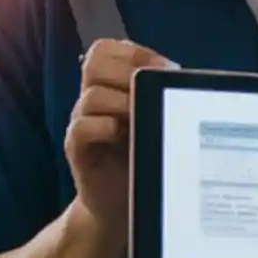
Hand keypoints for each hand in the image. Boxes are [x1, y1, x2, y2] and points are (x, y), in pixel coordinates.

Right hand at [65, 39, 172, 238]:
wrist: (118, 207)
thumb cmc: (141, 160)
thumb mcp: (154, 122)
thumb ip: (160, 97)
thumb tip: (180, 76)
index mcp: (109, 87)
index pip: (107, 49)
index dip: (135, 52)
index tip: (164, 68)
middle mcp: (92, 99)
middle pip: (95, 61)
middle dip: (129, 69)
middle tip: (153, 89)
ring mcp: (81, 122)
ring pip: (92, 94)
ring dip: (122, 100)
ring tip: (142, 115)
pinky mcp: (76, 149)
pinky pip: (81, 126)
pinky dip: (104, 125)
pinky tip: (122, 133)